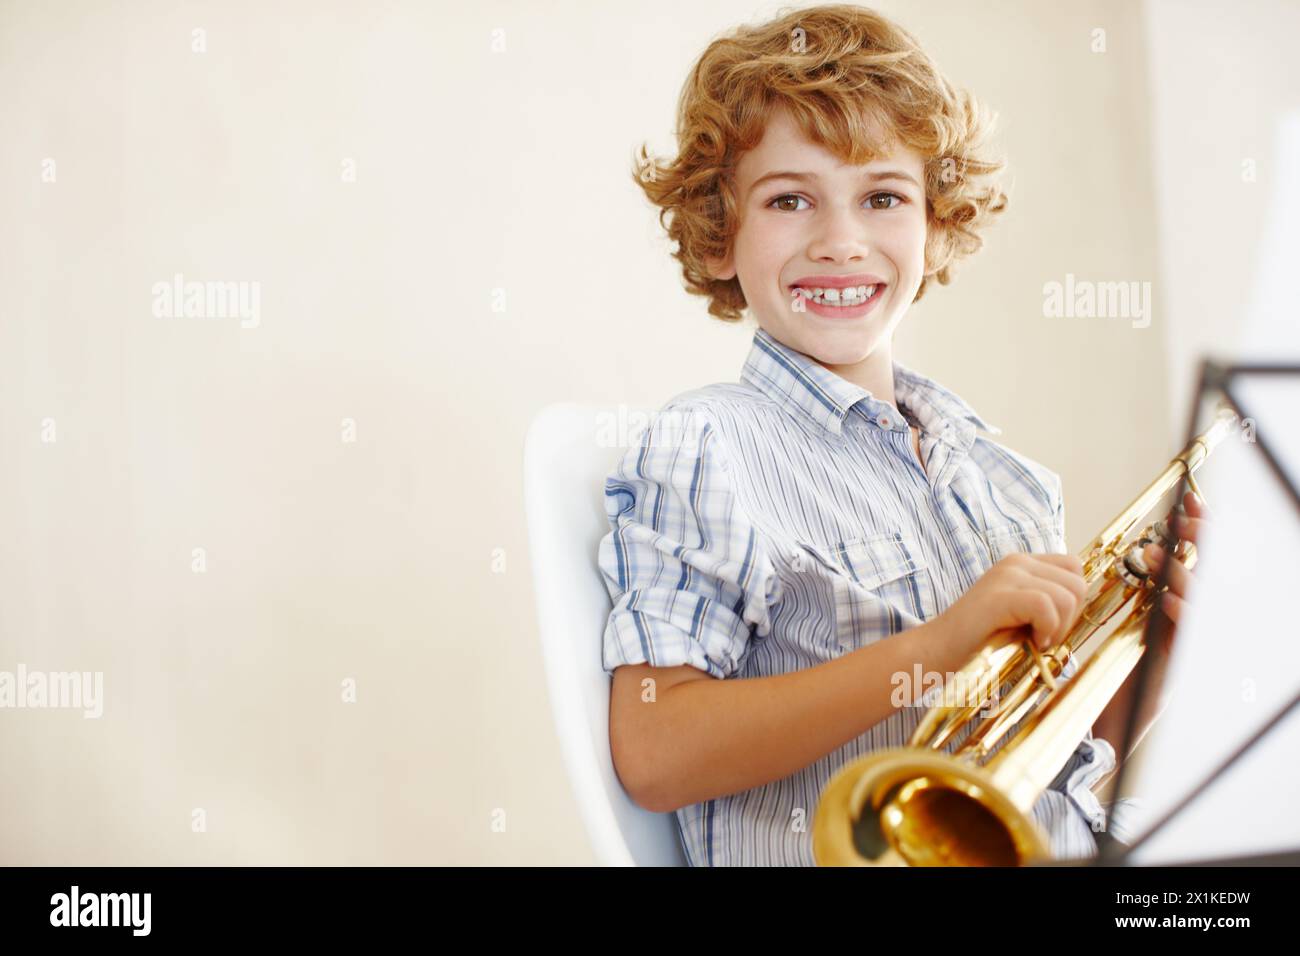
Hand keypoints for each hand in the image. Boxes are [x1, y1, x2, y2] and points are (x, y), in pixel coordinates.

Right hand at [935, 552, 1087, 659]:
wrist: (937, 650)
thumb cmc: (980, 640)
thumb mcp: (1020, 614)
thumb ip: (1047, 603)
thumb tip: (1080, 608)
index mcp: (1021, 563)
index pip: (1074, 568)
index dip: (1073, 601)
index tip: (1051, 625)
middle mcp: (1016, 562)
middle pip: (1077, 583)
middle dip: (1070, 618)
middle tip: (1043, 636)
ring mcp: (1006, 576)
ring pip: (1067, 595)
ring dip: (1058, 627)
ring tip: (1034, 640)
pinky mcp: (1000, 596)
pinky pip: (1046, 606)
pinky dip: (1046, 629)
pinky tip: (1030, 641)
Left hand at [1141, 490, 1210, 647]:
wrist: (1154, 680)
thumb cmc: (1158, 635)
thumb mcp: (1163, 593)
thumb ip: (1166, 567)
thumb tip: (1161, 532)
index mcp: (1207, 585)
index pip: (1215, 545)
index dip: (1206, 519)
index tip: (1189, 498)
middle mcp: (1213, 600)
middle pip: (1217, 561)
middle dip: (1200, 536)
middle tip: (1176, 522)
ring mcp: (1207, 623)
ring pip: (1203, 591)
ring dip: (1177, 570)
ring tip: (1152, 554)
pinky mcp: (1194, 647)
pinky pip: (1193, 625)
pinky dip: (1180, 609)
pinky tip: (1165, 598)